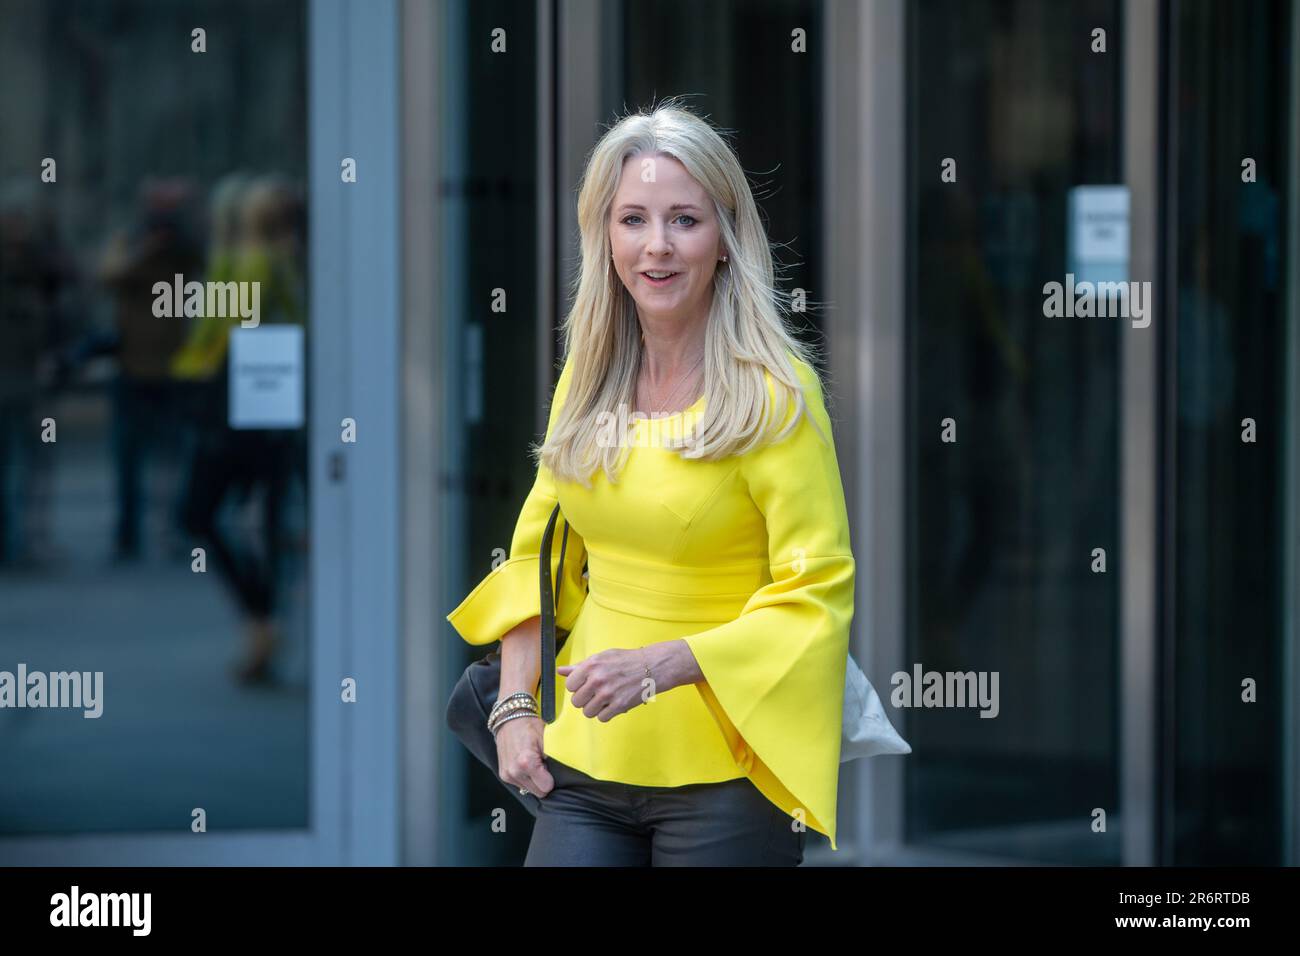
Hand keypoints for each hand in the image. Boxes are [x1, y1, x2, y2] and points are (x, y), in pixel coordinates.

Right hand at [495, 714, 553, 797]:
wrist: (509, 719)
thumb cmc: (529, 726)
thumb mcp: (547, 738)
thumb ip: (554, 757)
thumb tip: (562, 772)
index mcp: (526, 762)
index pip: (546, 787)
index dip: (552, 779)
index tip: (550, 768)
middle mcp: (514, 771)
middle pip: (539, 792)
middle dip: (543, 781)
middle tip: (543, 765)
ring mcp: (507, 775)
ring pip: (530, 790)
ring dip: (534, 781)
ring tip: (534, 763)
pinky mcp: (504, 775)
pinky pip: (521, 785)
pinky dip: (526, 778)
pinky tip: (526, 765)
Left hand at [558, 644, 689, 721]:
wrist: (652, 666)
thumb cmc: (625, 660)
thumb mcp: (601, 658)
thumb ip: (580, 667)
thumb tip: (560, 671)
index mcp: (591, 665)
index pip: (569, 685)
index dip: (577, 687)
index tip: (586, 685)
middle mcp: (597, 679)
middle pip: (576, 701)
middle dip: (585, 699)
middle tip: (597, 693)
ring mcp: (608, 693)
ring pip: (588, 712)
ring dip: (595, 708)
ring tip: (605, 699)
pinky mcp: (619, 705)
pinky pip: (602, 718)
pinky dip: (606, 714)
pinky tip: (613, 704)